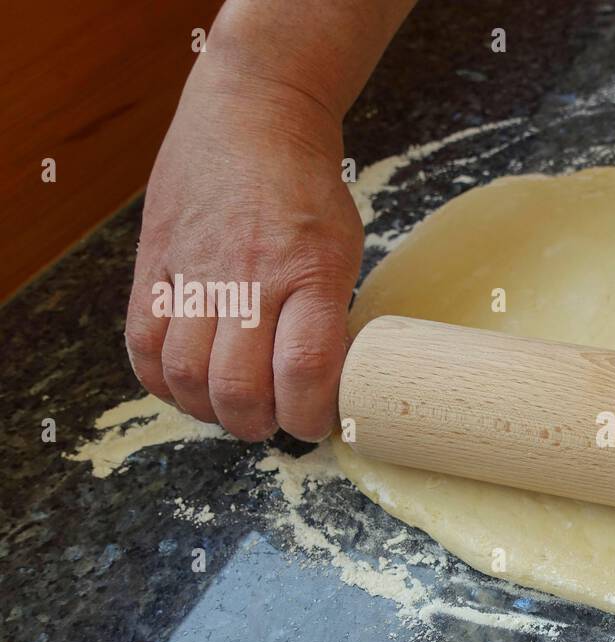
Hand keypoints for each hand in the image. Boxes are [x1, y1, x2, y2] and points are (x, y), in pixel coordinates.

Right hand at [124, 55, 360, 440]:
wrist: (255, 114)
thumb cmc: (309, 188)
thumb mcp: (342, 249)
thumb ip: (326, 313)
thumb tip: (320, 382)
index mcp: (311, 273)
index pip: (306, 370)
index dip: (309, 416)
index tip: (316, 424)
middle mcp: (251, 276)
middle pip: (236, 385)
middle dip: (255, 425)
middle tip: (268, 423)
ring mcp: (197, 269)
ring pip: (184, 374)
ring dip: (206, 410)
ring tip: (227, 408)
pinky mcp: (156, 261)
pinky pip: (142, 341)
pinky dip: (160, 379)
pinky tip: (184, 383)